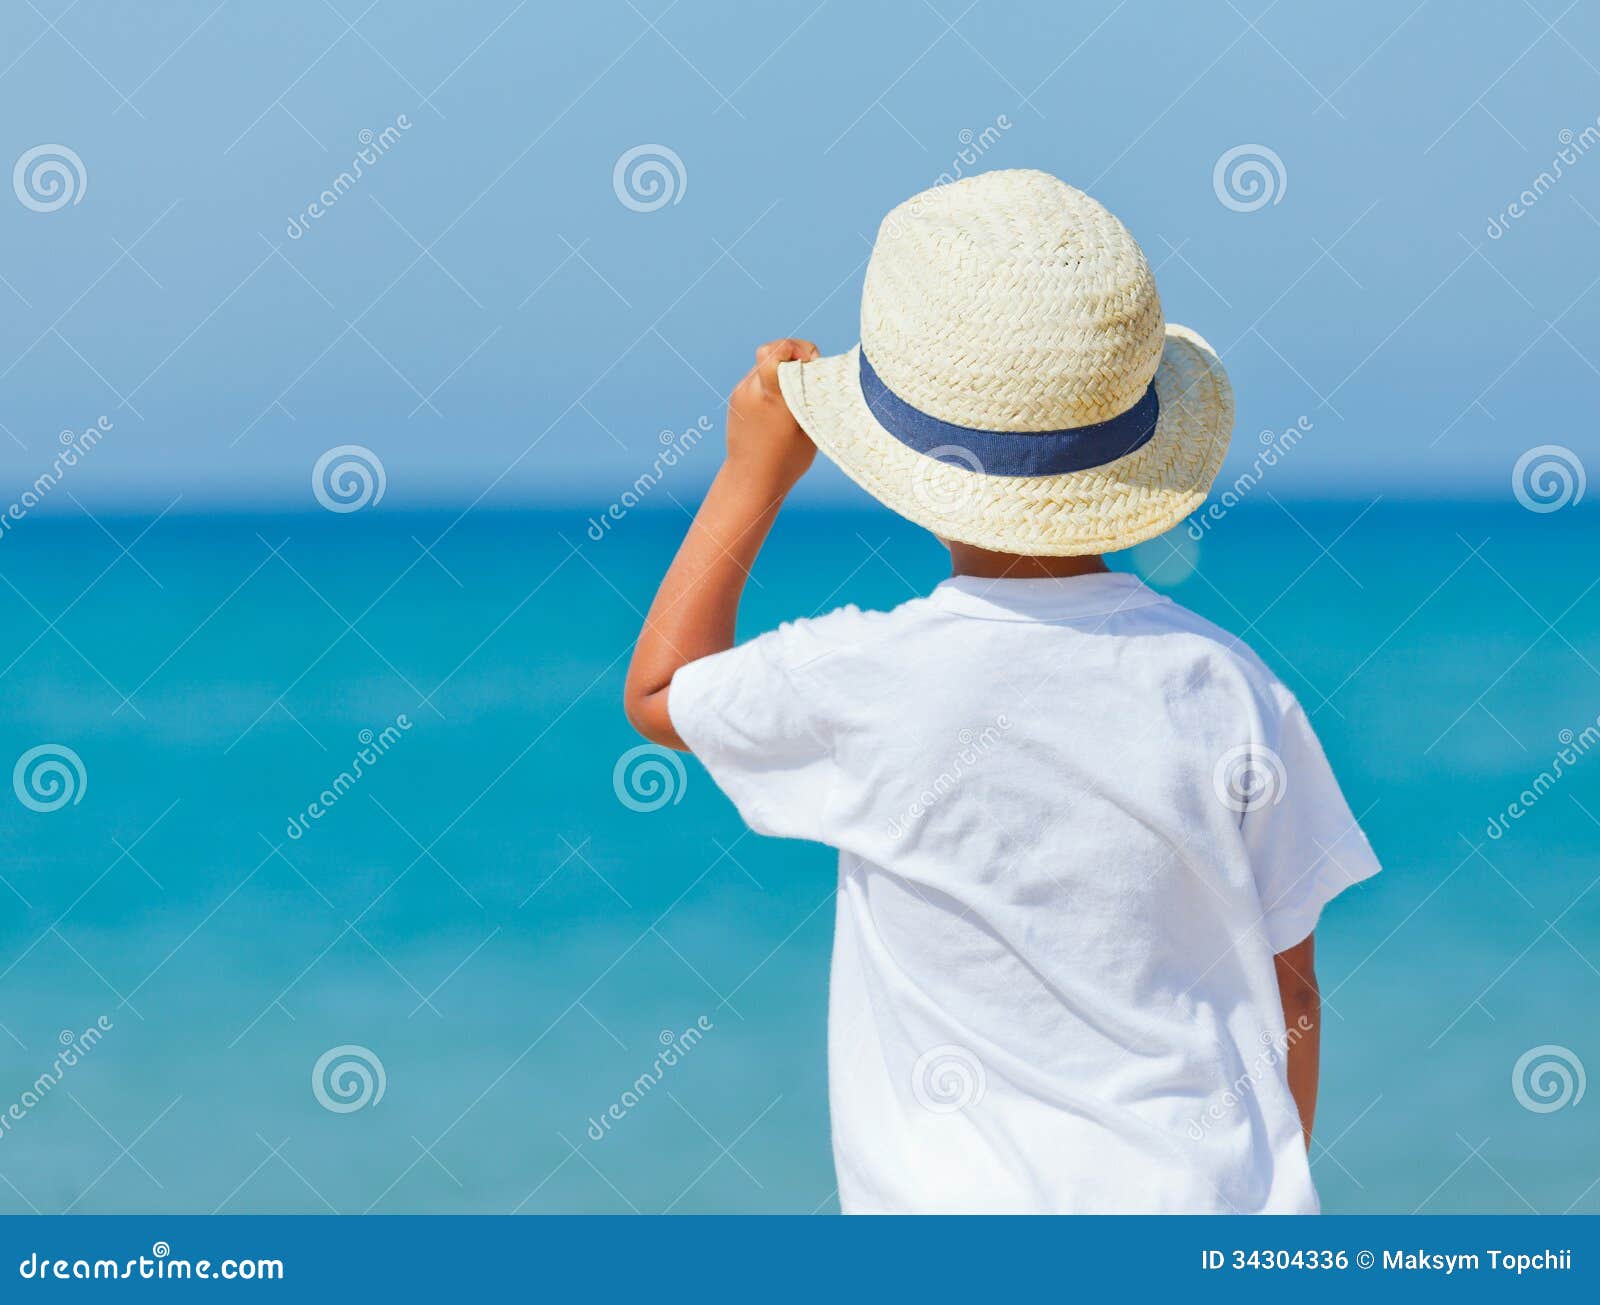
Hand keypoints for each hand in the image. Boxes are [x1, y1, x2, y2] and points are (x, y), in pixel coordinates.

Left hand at [725, 337, 819, 491]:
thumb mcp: (810, 427)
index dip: (797, 348)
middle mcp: (752, 390)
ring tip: (792, 396)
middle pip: (772, 351)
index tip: (810, 364)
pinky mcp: (735, 397)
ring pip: (764, 362)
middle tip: (806, 378)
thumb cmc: (788, 459)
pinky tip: (779, 406)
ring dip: (781, 370)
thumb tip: (818, 371)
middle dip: (793, 357)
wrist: (751, 480)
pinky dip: (771, 383)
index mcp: (773, 396)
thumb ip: (810, 395)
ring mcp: (740, 392)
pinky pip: (757, 377)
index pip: (777, 350)